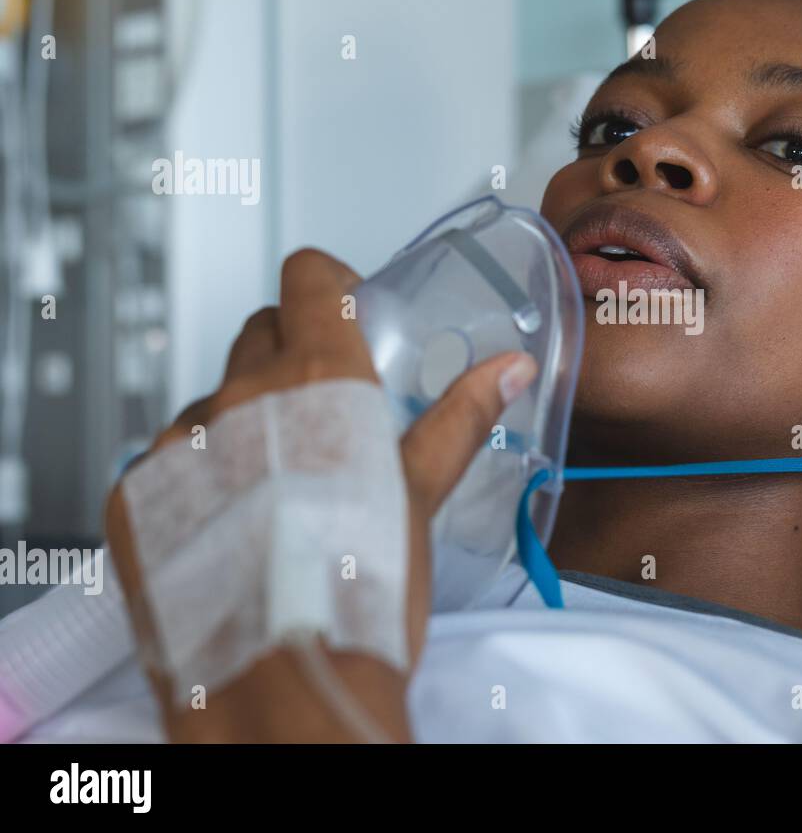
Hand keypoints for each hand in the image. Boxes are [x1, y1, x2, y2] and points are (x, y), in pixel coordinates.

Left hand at [104, 248, 536, 740]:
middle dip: (292, 355)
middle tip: (327, 413)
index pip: (306, 277)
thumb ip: (460, 418)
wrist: (284, 681)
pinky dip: (200, 477)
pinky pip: (167, 460)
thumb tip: (509, 369)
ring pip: (212, 402)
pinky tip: (234, 527)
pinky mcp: (136, 494)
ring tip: (281, 491)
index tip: (343, 307)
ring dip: (244, 424)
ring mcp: (180, 444)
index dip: (328, 284)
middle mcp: (238, 395)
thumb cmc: (360, 586)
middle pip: (258, 334)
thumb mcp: (419, 493)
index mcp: (317, 377)